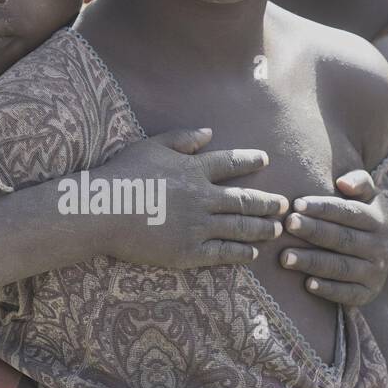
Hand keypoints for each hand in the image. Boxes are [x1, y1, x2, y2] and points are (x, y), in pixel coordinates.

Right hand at [101, 127, 288, 268]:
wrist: (103, 211)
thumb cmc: (121, 176)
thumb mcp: (150, 146)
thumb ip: (182, 139)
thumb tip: (209, 133)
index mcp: (193, 170)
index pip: (230, 163)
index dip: (249, 161)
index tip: (265, 161)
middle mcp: (201, 197)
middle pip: (243, 199)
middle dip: (267, 202)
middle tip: (283, 204)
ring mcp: (197, 226)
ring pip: (239, 227)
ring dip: (261, 228)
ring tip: (276, 229)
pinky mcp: (188, 251)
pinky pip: (222, 253)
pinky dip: (240, 253)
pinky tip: (252, 253)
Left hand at [279, 169, 387, 304]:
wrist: (380, 256)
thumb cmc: (363, 218)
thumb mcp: (369, 197)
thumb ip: (360, 182)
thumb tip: (343, 183)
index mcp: (378, 221)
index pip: (349, 213)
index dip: (324, 208)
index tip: (297, 204)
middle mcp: (380, 248)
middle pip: (343, 239)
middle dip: (314, 231)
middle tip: (288, 224)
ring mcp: (374, 273)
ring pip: (340, 267)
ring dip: (312, 262)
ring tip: (285, 256)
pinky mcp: (366, 294)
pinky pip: (346, 294)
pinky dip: (327, 289)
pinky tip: (307, 284)